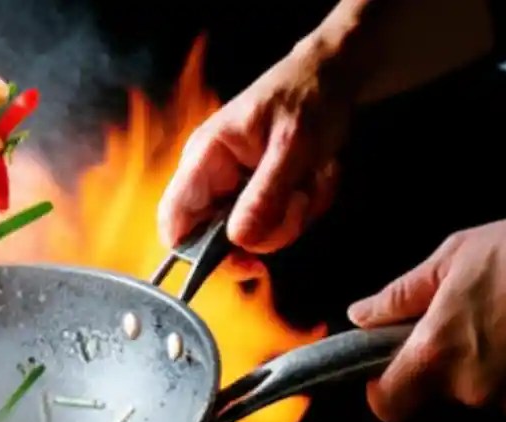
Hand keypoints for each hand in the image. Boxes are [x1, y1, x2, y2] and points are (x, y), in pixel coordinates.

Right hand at [157, 42, 353, 252]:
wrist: (332, 75)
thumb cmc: (307, 96)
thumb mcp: (293, 145)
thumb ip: (265, 194)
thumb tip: (239, 241)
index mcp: (204, 158)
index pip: (173, 221)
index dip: (195, 252)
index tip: (244, 261)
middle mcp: (212, 178)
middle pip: (220, 238)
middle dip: (270, 229)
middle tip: (301, 200)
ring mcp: (235, 188)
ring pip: (255, 235)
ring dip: (294, 216)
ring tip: (313, 178)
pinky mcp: (257, 194)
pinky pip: (276, 224)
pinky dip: (303, 208)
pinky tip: (314, 178)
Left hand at [347, 215, 505, 421]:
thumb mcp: (452, 258)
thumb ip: (400, 296)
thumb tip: (362, 315)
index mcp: (435, 352)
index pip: (388, 404)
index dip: (385, 390)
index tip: (389, 369)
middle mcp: (472, 385)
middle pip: (440, 392)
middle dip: (447, 363)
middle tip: (468, 321)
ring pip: (484, 390)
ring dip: (489, 366)